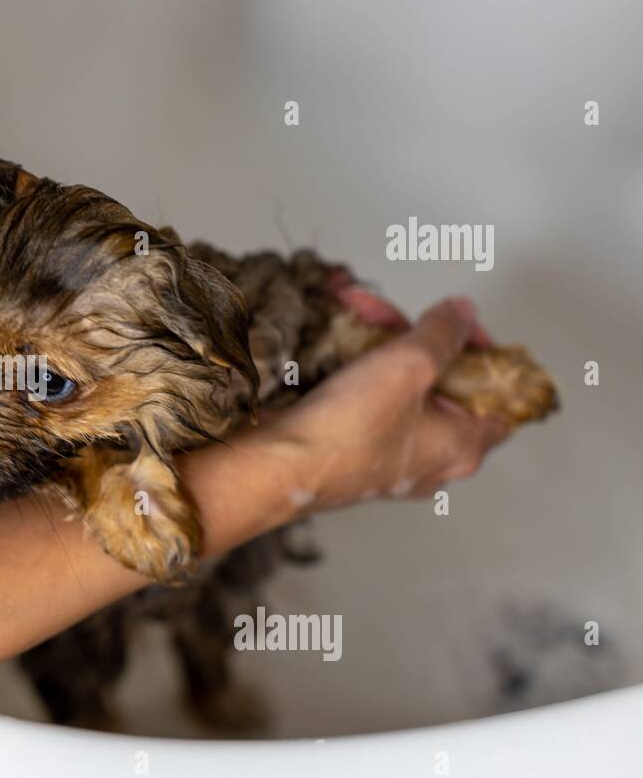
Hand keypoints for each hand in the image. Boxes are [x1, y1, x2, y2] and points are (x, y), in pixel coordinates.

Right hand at [262, 294, 511, 509]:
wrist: (277, 467)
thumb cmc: (348, 428)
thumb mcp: (408, 363)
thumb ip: (443, 332)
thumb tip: (463, 312)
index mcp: (462, 446)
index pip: (500, 398)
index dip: (485, 356)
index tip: (456, 325)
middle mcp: (431, 458)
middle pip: (441, 383)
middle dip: (412, 336)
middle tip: (384, 310)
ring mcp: (389, 457)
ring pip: (400, 388)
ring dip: (378, 344)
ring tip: (349, 310)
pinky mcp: (352, 451)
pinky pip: (368, 402)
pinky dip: (356, 369)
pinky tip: (335, 341)